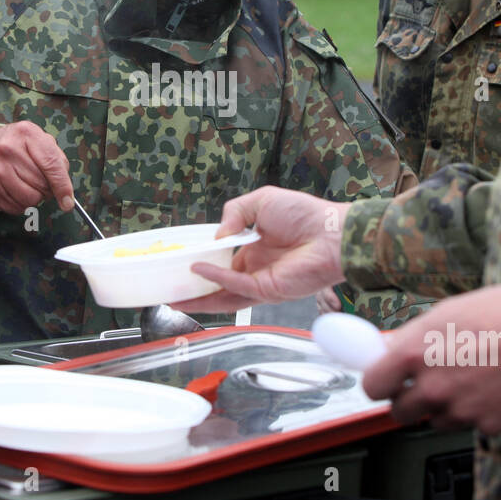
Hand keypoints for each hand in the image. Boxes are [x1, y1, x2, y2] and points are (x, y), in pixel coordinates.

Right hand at [0, 121, 73, 214]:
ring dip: (35, 199)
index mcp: (26, 134)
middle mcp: (7, 151)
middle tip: (43, 183)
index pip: (51, 165)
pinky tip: (17, 191)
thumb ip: (58, 162)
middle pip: (41, 185)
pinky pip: (14, 208)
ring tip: (30, 187)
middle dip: (48, 190)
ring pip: (28, 200)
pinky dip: (21, 204)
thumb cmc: (22, 145)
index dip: (62, 186)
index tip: (68, 202)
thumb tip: (66, 195)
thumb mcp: (42, 141)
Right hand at [180, 186, 351, 313]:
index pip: (222, 264)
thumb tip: (215, 237)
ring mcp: (261, 282)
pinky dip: (216, 280)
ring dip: (199, 298)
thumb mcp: (261, 201)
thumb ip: (234, 213)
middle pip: (219, 286)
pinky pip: (236, 287)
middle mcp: (255, 269)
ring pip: (223, 296)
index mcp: (254, 250)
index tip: (180, 263)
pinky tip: (199, 271)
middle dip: (194, 291)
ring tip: (172, 298)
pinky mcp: (268, 290)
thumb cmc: (304, 214)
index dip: (202, 265)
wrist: (331, 231)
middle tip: (169, 289)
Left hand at [362, 279, 500, 435]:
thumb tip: (393, 347)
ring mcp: (460, 410)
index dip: (380, 382)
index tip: (387, 380)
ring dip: (443, 408)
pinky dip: (477, 413)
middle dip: (409, 399)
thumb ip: (415, 336)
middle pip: (399, 412)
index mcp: (414, 353)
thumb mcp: (448, 311)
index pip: (372, 385)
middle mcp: (431, 386)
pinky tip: (493, 389)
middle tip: (426, 383)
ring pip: (435, 421)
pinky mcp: (488, 425)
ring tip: (468, 382)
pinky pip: (471, 425)